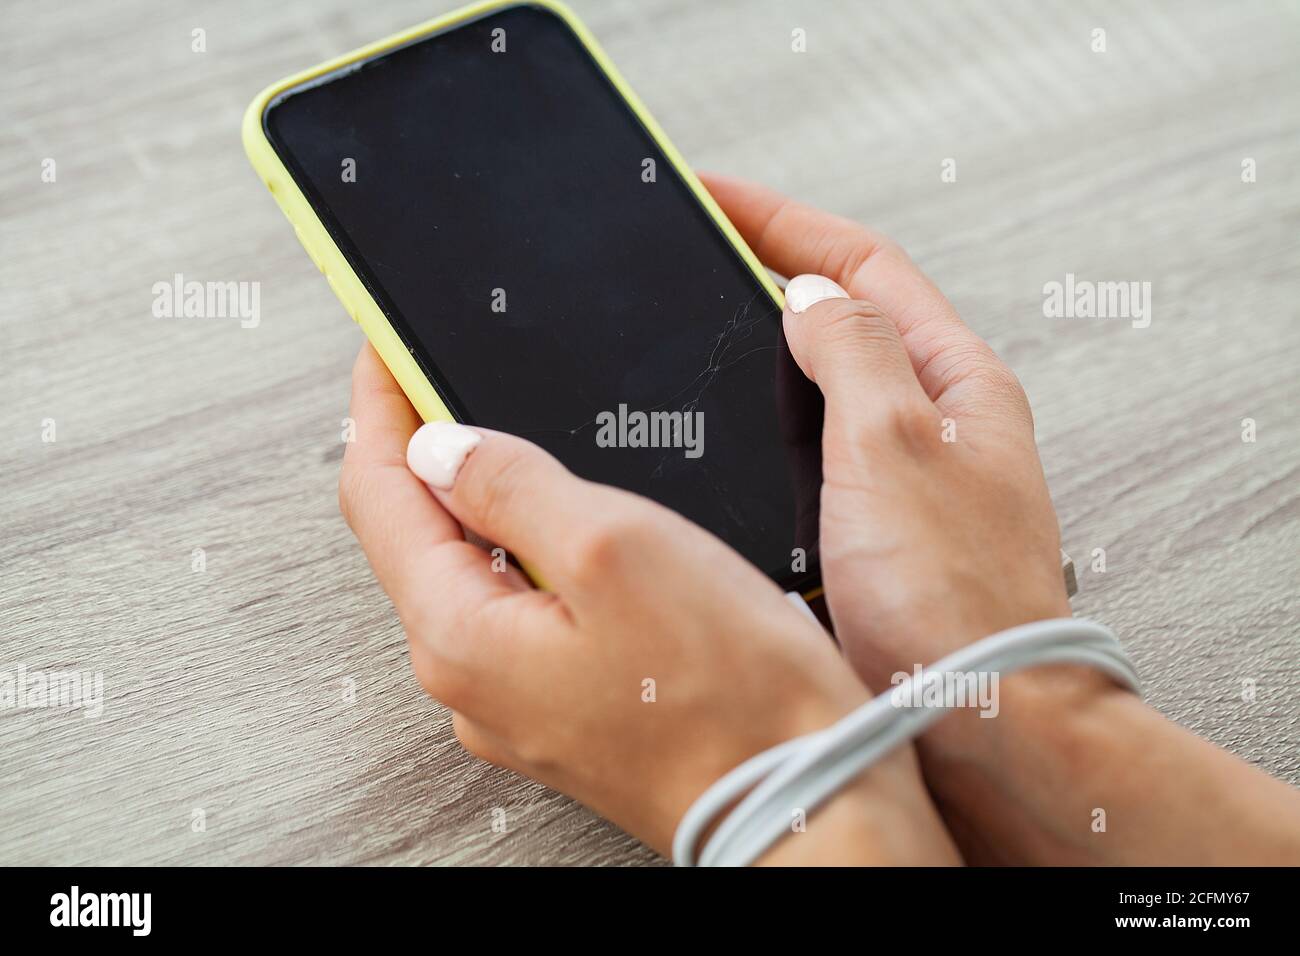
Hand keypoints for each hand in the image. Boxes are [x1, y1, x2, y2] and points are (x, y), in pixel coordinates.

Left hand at [339, 344, 958, 862]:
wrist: (801, 804)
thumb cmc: (729, 697)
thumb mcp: (613, 548)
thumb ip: (511, 485)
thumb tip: (442, 445)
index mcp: (460, 636)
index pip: (378, 494)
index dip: (380, 405)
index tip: (387, 347)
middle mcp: (471, 678)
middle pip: (415, 535)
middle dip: (421, 448)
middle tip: (438, 375)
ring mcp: (517, 700)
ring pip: (469, 571)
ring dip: (475, 497)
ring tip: (503, 433)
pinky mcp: (565, 706)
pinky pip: (517, 608)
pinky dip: (521, 549)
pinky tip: (563, 524)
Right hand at [704, 174, 1299, 864]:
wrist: (973, 720)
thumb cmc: (955, 596)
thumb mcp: (893, 444)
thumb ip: (854, 352)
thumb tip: (811, 289)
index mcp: (953, 380)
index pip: (861, 263)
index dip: (780, 220)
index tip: (710, 196)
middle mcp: (931, 421)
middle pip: (843, 314)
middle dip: (769, 271)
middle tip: (697, 249)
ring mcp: (898, 477)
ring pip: (820, 385)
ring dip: (765, 349)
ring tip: (702, 324)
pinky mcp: (865, 533)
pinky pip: (806, 454)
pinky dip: (764, 428)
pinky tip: (726, 436)